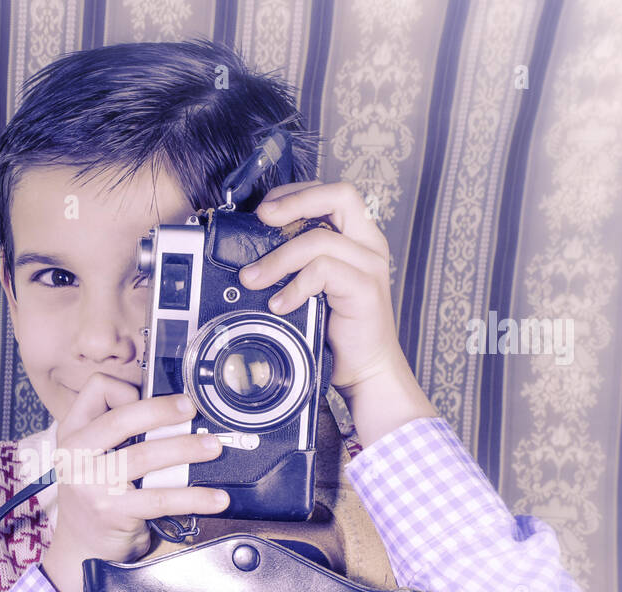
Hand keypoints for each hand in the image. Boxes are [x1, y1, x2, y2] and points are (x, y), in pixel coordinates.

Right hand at [40, 373, 229, 591]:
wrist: (81, 547)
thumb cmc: (95, 496)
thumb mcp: (92, 457)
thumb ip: (116, 431)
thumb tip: (168, 408)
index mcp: (72, 433)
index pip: (97, 389)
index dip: (126, 388)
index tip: (149, 397)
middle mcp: (76, 455)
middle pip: (123, 418)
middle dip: (163, 410)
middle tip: (191, 410)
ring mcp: (92, 484)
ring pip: (146, 455)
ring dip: (187, 449)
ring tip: (212, 448)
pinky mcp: (113, 511)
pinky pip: (161, 499)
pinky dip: (194, 497)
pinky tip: (215, 498)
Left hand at [238, 179, 401, 391]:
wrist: (364, 369)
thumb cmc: (336, 328)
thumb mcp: (312, 286)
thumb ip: (296, 263)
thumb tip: (251, 254)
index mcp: (358, 238)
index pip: (332, 193)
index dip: (297, 192)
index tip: (264, 210)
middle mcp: (368, 245)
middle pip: (339, 195)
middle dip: (294, 201)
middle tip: (261, 219)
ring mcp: (370, 266)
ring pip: (319, 239)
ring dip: (277, 258)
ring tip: (253, 280)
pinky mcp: (365, 289)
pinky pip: (323, 271)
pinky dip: (294, 286)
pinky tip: (279, 305)